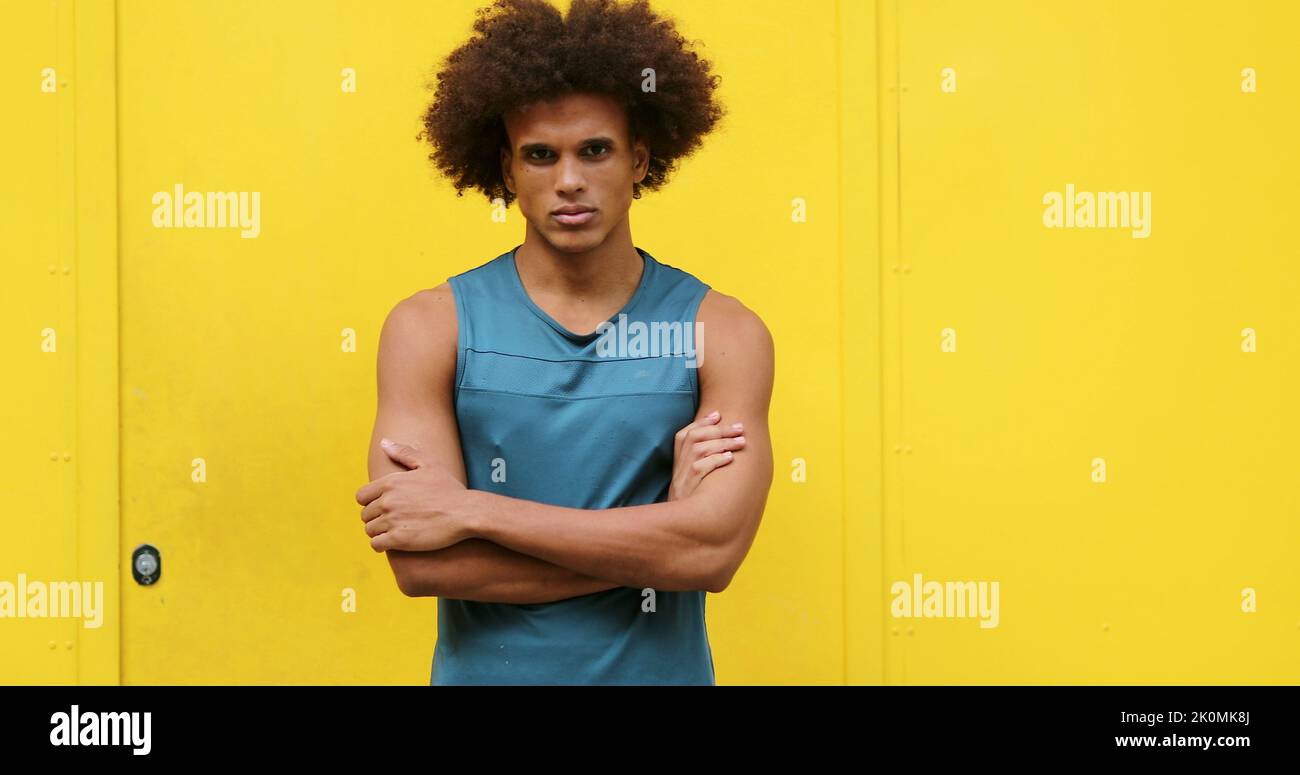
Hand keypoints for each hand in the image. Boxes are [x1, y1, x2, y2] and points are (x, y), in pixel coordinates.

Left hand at [355, 438, 469, 551]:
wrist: (466, 513)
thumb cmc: (449, 489)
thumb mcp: (429, 464)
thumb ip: (404, 452)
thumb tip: (384, 442)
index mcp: (390, 482)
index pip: (361, 496)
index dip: (370, 502)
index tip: (384, 507)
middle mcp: (387, 501)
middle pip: (365, 515)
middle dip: (376, 518)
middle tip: (393, 520)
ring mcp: (392, 521)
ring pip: (370, 530)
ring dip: (379, 532)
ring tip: (395, 531)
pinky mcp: (399, 539)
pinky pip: (376, 544)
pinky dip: (382, 545)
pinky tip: (394, 542)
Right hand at [668, 409, 745, 500]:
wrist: (678, 528)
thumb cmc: (691, 504)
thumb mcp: (690, 482)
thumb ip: (701, 463)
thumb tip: (726, 446)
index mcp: (677, 463)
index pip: (684, 434)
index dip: (700, 422)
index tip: (717, 415)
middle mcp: (678, 469)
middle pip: (695, 439)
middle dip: (719, 430)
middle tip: (740, 428)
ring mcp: (682, 479)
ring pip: (699, 450)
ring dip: (723, 443)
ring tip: (741, 442)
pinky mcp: (688, 490)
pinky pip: (700, 469)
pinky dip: (716, 460)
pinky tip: (730, 458)